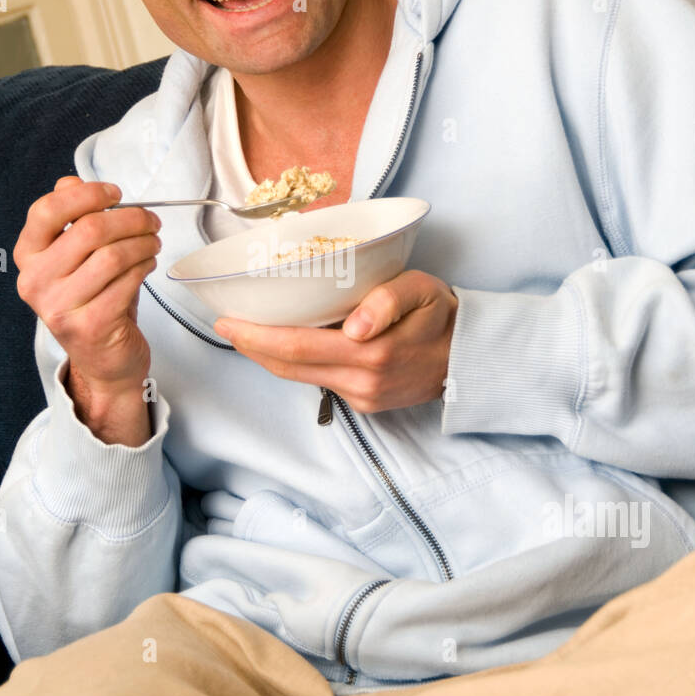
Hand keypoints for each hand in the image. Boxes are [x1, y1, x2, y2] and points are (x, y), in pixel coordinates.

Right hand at [13, 175, 161, 391]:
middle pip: (90, 229)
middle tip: (151, 220)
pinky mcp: (90, 325)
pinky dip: (145, 265)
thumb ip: (71, 219)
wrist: (103, 361)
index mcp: (27, 257)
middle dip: (131, 218)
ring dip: (143, 242)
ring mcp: (60, 307)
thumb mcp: (77, 257)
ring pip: (113, 255)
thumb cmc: (93, 300)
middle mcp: (35, 282)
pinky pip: (127, 281)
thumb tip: (71, 182)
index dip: (87, 195)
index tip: (115, 193)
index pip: (48, 210)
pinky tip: (148, 263)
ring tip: (153, 242)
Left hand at [213, 270, 457, 412]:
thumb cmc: (442, 315)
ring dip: (268, 357)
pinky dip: (294, 365)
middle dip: (251, 347)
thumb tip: (354, 327)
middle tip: (224, 325)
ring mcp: (362, 397)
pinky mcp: (365, 403)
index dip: (256, 337)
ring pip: (300, 378)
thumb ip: (387, 302)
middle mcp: (362, 382)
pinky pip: (319, 382)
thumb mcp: (421, 291)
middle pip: (289, 367)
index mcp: (371, 354)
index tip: (227, 321)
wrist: (469, 356)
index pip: (297, 346)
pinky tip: (282, 346)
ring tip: (244, 334)